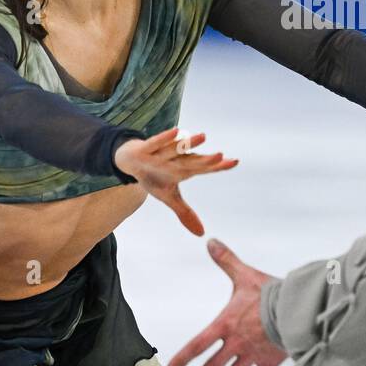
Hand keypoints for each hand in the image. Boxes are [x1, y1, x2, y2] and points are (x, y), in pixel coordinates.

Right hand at [114, 128, 237, 235]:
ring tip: (203, 136)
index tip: (235, 161)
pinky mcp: (147, 148)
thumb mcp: (167, 197)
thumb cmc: (154, 176)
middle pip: (193, 160)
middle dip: (206, 159)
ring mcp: (162, 153)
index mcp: (184, 170)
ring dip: (189, 143)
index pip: (204, 168)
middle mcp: (176, 159)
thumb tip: (201, 234)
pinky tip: (176, 132)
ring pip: (177, 149)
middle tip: (221, 156)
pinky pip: (157, 142)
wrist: (130, 160)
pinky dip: (165, 138)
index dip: (219, 166)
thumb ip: (185, 213)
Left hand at [167, 239, 287, 365]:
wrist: (296, 309)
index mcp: (226, 324)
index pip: (198, 344)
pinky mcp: (270, 360)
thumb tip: (210, 241)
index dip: (183, 357)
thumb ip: (226, 260)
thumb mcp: (244, 275)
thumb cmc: (270, 292)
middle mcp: (236, 344)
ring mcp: (253, 355)